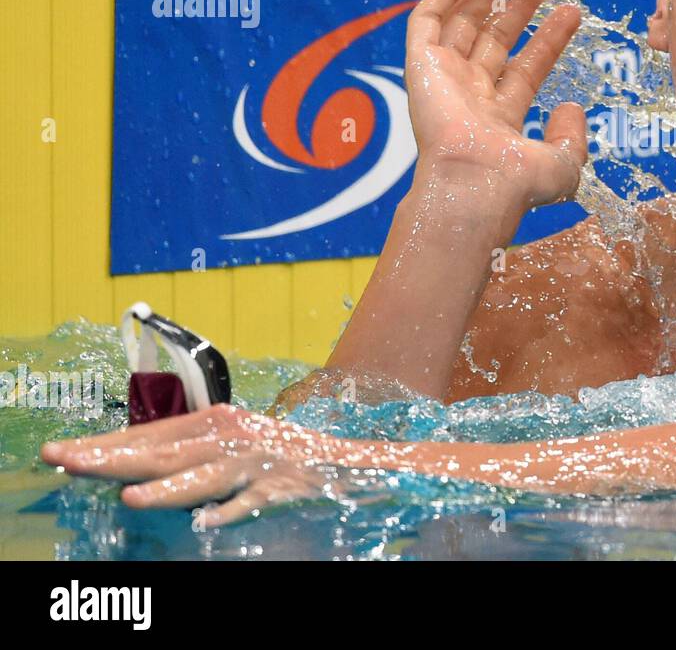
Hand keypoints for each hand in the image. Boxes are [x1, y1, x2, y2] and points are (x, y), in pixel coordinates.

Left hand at [40, 405, 363, 526]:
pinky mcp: (280, 487)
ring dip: (167, 489)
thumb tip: (130, 467)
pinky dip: (231, 512)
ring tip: (128, 498)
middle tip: (66, 463)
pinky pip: (252, 503)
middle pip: (164, 453)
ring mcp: (254, 463)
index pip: (148, 433)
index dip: (104, 443)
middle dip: (112, 460)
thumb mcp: (230, 441)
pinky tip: (207, 524)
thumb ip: (187, 452)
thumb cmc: (280, 452)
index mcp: (214, 422)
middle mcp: (230, 437)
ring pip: (203, 478)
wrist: (344, 459)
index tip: (61, 452)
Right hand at [405, 0, 588, 209]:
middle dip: (525, 0)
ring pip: (467, 19)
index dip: (549, 36)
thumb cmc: (515, 185)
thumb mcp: (563, 166)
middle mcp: (468, 95)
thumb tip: (572, 106)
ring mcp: (443, 78)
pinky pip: (429, 18)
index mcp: (498, 118)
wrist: (475, 184)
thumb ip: (572, 137)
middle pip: (498, 34)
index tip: (572, 10)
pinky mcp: (419, 64)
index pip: (525, 66)